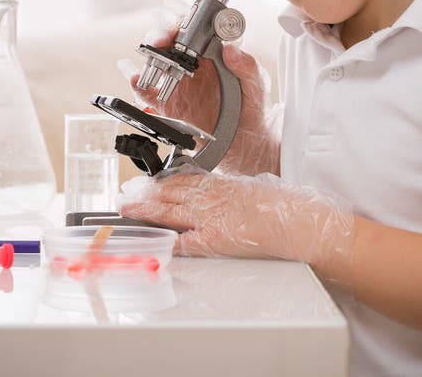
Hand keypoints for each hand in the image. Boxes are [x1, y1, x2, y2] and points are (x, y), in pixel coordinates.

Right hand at [118, 17, 280, 175]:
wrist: (245, 144)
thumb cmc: (252, 109)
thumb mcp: (256, 86)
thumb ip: (247, 67)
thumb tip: (232, 50)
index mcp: (213, 53)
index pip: (195, 29)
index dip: (185, 22)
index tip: (181, 26)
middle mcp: (193, 64)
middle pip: (170, 39)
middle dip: (162, 34)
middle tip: (162, 40)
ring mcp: (178, 82)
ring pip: (156, 60)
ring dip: (150, 55)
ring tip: (153, 58)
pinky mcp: (169, 104)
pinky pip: (148, 92)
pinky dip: (139, 85)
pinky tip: (138, 80)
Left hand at [118, 169, 353, 285]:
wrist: (298, 220)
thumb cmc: (280, 206)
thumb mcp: (248, 190)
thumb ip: (226, 192)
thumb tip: (212, 192)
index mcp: (219, 185)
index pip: (181, 180)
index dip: (158, 182)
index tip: (142, 183)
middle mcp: (211, 197)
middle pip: (169, 194)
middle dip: (144, 196)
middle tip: (123, 196)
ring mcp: (212, 218)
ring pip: (170, 212)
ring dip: (147, 212)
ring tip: (127, 211)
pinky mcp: (217, 239)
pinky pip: (187, 241)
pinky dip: (168, 241)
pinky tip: (152, 240)